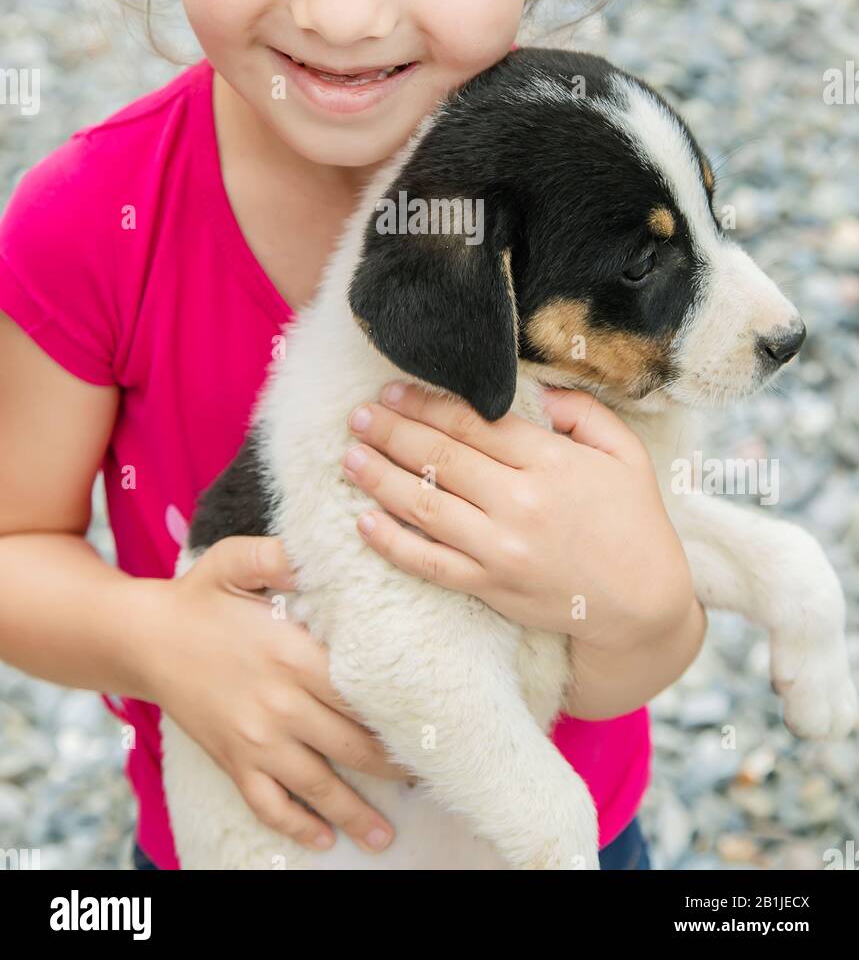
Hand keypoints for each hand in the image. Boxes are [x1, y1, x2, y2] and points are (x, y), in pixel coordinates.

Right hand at [141, 535, 411, 854]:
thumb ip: (281, 555)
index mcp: (292, 655)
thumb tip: (322, 552)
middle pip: (352, 745)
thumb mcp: (236, 560)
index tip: (431, 724)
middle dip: (394, 767)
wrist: (144, 639)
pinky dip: (298, 827)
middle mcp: (280, 705)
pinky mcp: (233, 762)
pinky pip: (270, 806)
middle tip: (427, 777)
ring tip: (387, 835)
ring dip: (357, 814)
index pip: (360, 692)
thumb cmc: (199, 596)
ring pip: (318, 786)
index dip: (399, 712)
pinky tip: (324, 839)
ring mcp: (256, 741)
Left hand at [342, 383, 693, 648]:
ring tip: (349, 457)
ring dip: (380, 479)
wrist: (644, 605)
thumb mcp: (625, 453)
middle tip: (358, 416)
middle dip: (391, 432)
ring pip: (425, 506)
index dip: (426, 404)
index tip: (394, 391)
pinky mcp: (490, 587)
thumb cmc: (636, 523)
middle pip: (439, 458)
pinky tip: (364, 522)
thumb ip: (583, 411)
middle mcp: (520, 502)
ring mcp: (501, 548)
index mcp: (550, 462)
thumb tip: (537, 391)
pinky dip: (392, 543)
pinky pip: (429, 563)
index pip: (473, 423)